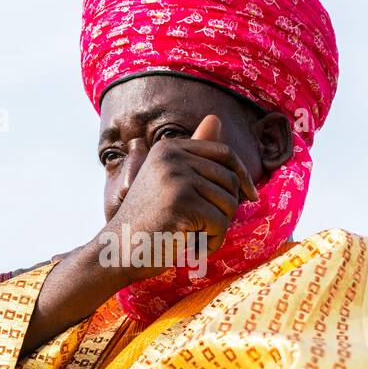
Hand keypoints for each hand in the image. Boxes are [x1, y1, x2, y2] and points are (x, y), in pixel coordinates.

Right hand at [107, 114, 257, 275]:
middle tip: (204, 229)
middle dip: (226, 210)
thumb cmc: (147, 222)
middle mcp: (172, 156)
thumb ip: (193, 155)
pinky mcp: (181, 202)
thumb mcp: (169, 181)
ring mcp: (176, 177)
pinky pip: (219, 224)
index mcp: (169, 148)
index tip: (250, 196)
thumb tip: (216, 117)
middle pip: (229, 180)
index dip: (242, 176)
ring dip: (217, 230)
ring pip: (228, 204)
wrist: (117, 251)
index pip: (223, 153)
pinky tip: (192, 249)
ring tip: (194, 239)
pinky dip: (211, 243)